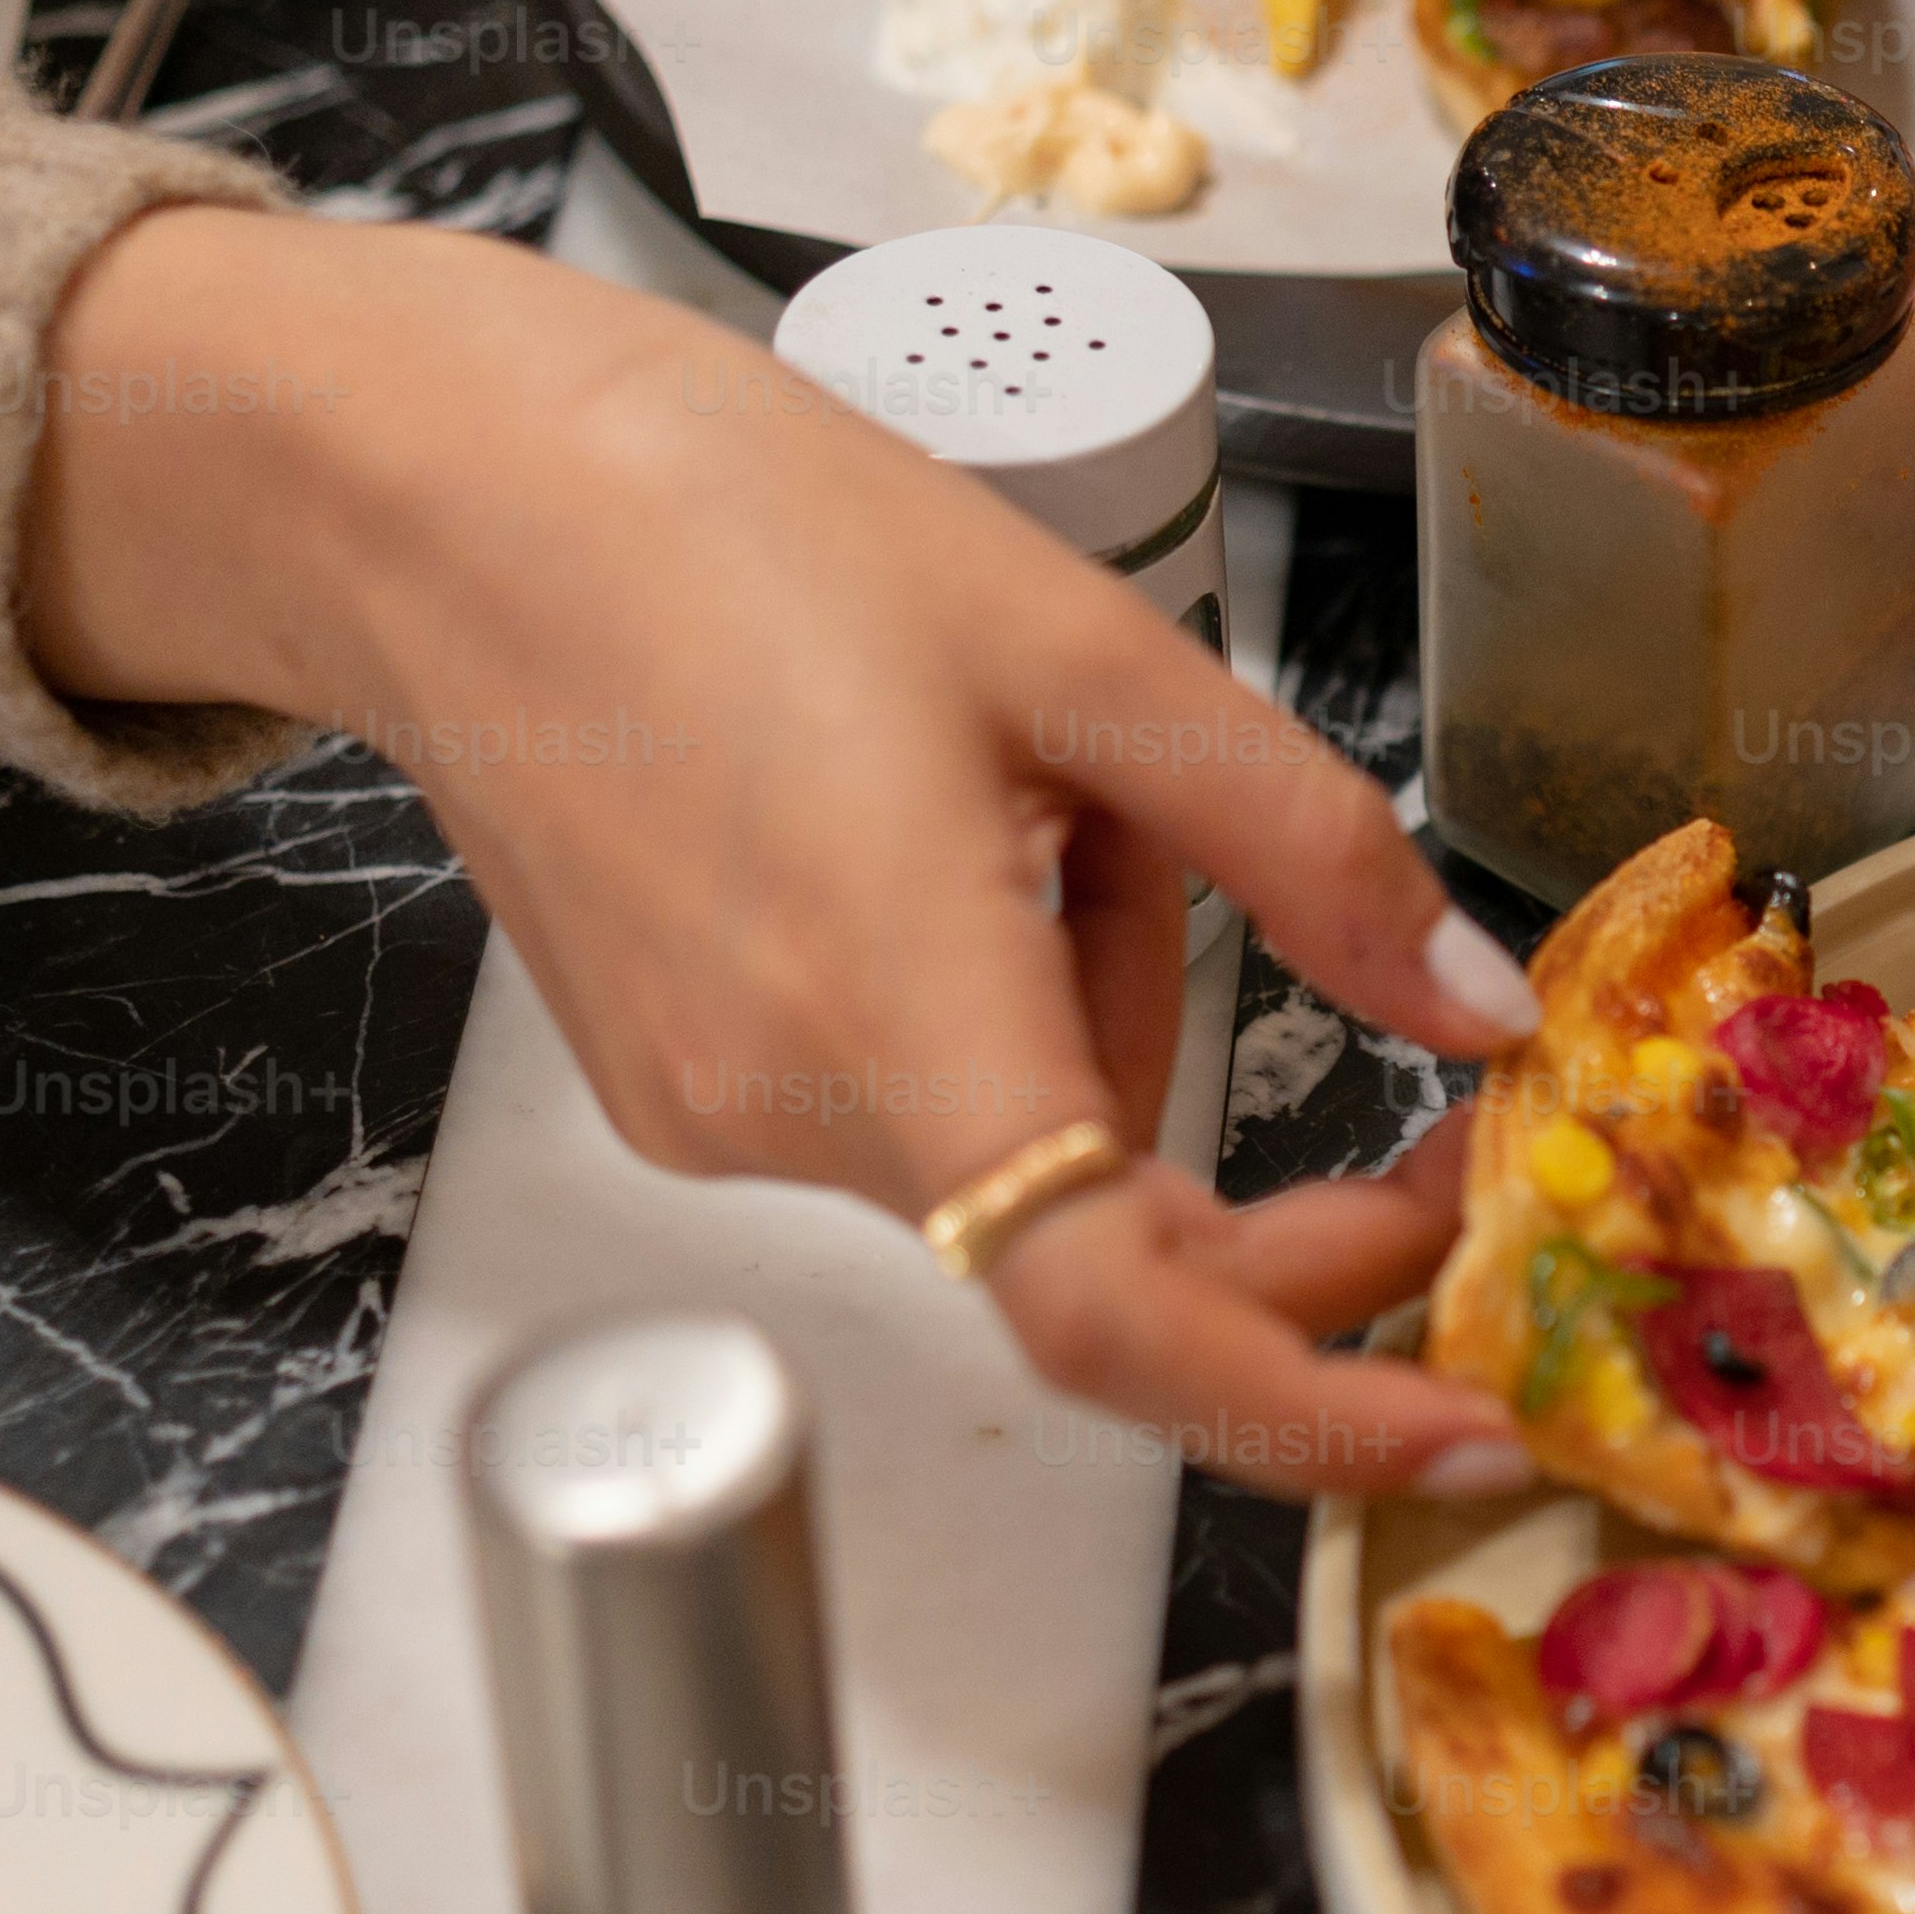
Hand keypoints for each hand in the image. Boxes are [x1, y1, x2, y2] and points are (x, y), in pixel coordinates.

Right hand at [20, 208, 1533, 1495]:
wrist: (440, 493)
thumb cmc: (730, 526)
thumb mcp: (1093, 653)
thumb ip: (1310, 854)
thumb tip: (1474, 1007)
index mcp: (900, 1012)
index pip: (1120, 1319)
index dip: (1309, 1406)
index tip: (1463, 1420)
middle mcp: (787, 1112)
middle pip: (1110, 1222)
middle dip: (1235, 1107)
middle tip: (1356, 964)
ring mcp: (716, 1116)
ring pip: (1026, 1145)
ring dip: (1096, 1000)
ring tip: (1023, 784)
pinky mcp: (678, 1090)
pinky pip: (919, 1100)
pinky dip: (988, 998)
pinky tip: (923, 820)